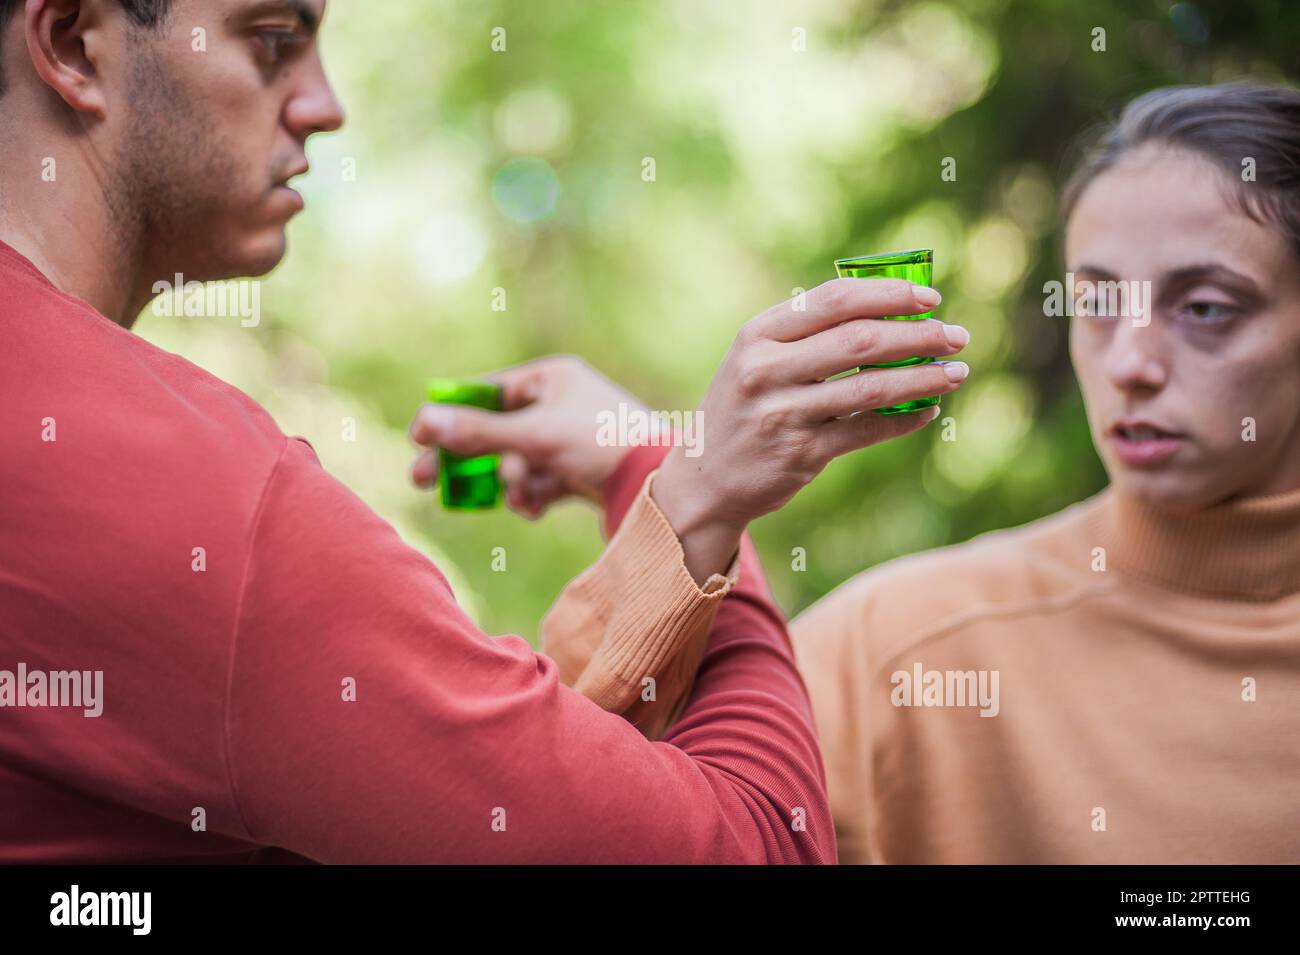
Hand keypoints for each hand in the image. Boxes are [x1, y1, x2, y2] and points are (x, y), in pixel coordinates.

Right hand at [409, 355, 648, 517]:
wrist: (663, 487)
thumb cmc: (603, 445)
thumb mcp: (535, 437)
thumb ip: (478, 433)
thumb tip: (421, 422)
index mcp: (552, 378)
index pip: (487, 392)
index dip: (452, 416)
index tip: (418, 438)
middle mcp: (561, 403)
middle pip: (497, 431)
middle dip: (469, 459)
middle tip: (423, 481)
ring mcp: (572, 439)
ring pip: (518, 461)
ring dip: (512, 482)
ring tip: (521, 497)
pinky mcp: (582, 472)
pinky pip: (540, 482)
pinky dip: (533, 495)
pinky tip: (537, 508)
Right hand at [651, 277, 968, 582]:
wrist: (703, 479)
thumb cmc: (743, 409)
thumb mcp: (756, 360)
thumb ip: (807, 335)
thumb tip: (892, 312)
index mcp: (757, 335)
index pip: (834, 300)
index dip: (889, 294)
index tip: (930, 298)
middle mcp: (766, 370)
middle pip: (860, 341)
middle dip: (918, 335)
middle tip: (957, 336)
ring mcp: (782, 413)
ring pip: (870, 388)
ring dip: (922, 377)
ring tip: (956, 371)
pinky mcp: (800, 454)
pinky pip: (866, 431)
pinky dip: (904, 420)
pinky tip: (928, 410)